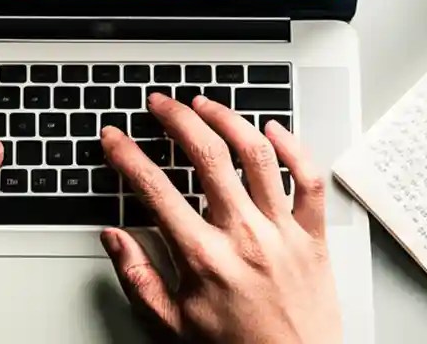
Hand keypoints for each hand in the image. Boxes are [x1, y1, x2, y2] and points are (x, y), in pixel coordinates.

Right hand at [100, 94, 340, 343]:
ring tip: (205, 103)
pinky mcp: (313, 235)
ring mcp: (282, 231)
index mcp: (204, 257)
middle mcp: (244, 236)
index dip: (127, 156)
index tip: (114, 138)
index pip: (155, 189)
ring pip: (256, 154)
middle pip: (207, 155)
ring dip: (227, 119)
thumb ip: (138, 277)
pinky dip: (293, 146)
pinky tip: (272, 129)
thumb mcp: (172, 324)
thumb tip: (113, 238)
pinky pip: (308, 179)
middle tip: (159, 103)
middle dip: (176, 118)